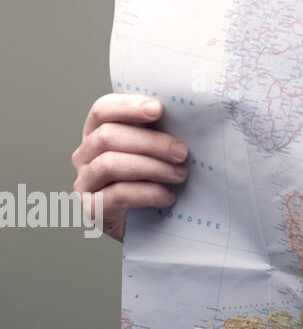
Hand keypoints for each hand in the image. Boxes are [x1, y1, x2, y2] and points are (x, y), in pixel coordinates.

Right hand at [71, 93, 189, 242]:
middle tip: (182, 152)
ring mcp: (86, 182)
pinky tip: (168, 197)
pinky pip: (117, 194)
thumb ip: (164, 127)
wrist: (151, 221)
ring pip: (110, 164)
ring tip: (180, 175)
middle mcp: (85, 155)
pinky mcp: (93, 209)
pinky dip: (148, 193)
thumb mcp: (159, 148)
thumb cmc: (158, 175)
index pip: (102, 110)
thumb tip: (191, 113)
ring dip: (152, 167)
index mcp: (98, 131)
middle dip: (151, 142)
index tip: (159, 109)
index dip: (128, 106)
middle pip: (108, 136)